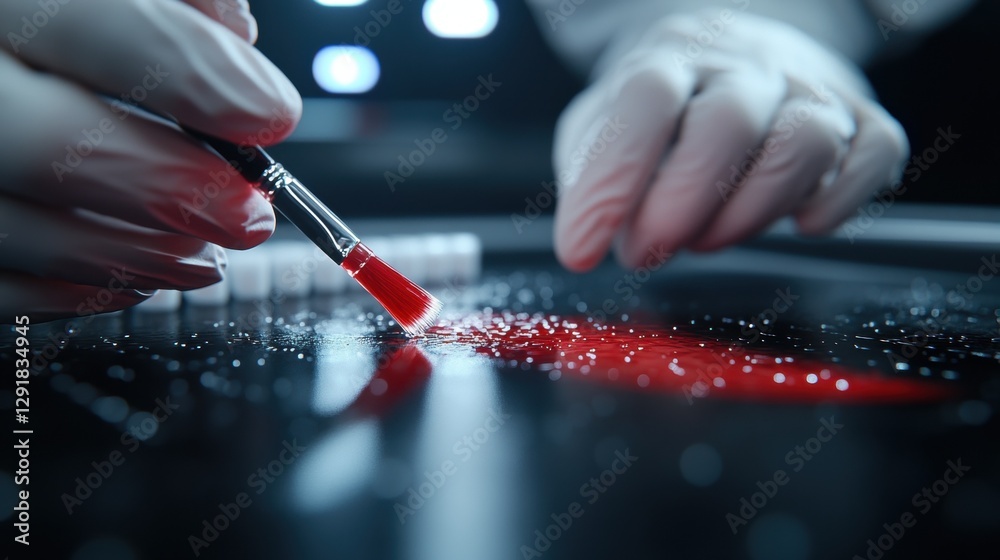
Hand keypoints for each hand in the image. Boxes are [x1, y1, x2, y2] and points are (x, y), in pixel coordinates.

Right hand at [0, 0, 300, 319]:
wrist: (0, 59)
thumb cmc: (49, 21)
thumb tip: (236, 33)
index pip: (89, 21)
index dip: (188, 74)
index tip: (270, 113)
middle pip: (46, 144)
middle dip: (171, 189)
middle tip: (249, 213)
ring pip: (20, 230)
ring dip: (139, 255)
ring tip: (212, 252)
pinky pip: (0, 285)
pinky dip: (80, 292)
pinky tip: (141, 279)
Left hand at [551, 10, 908, 270]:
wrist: (727, 58)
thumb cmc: (657, 113)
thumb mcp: (600, 130)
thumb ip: (592, 179)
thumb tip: (588, 241)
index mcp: (670, 58)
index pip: (647, 100)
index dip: (614, 179)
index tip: (580, 249)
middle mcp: (744, 64)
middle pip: (730, 121)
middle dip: (682, 204)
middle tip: (646, 251)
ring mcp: (809, 87)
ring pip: (807, 139)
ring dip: (753, 210)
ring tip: (708, 238)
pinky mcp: (860, 118)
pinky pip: (874, 152)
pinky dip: (838, 200)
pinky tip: (798, 222)